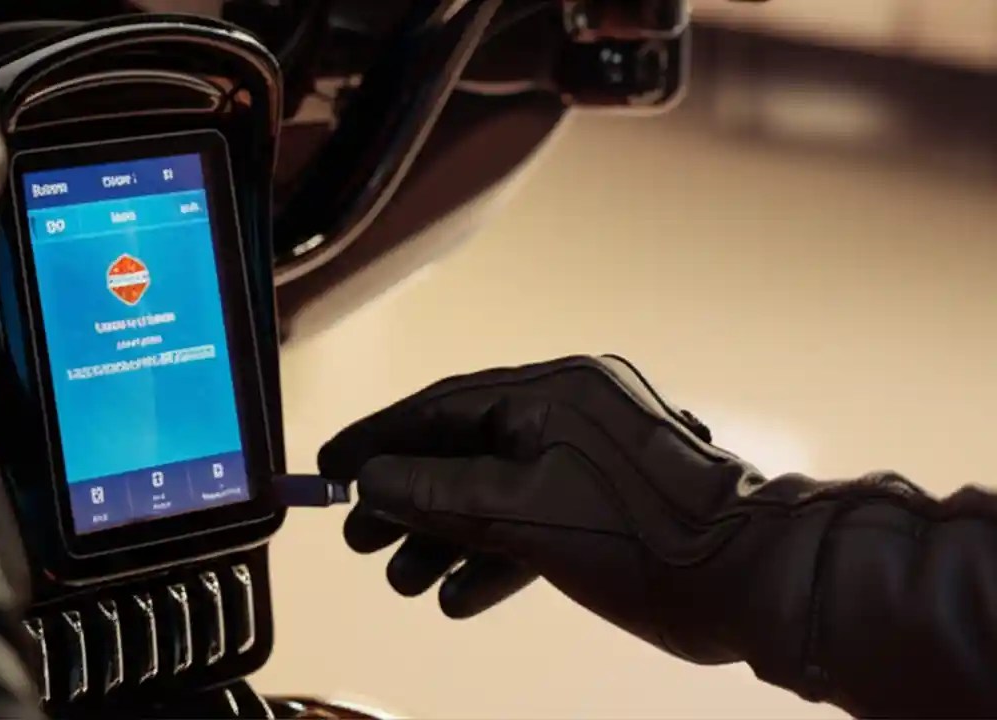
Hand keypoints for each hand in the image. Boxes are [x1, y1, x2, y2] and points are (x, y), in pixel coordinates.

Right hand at [319, 355, 787, 661]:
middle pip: (463, 451)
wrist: (747, 581)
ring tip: (402, 578)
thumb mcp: (519, 510)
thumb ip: (437, 491)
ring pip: (495, 490)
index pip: (441, 406)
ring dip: (446, 536)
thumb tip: (373, 480)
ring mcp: (589, 459)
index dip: (379, 438)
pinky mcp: (604, 504)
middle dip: (407, 499)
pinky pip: (531, 519)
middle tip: (358, 538)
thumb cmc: (643, 535)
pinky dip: (494, 555)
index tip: (331, 467)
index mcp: (553, 392)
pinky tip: (458, 596)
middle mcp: (570, 413)